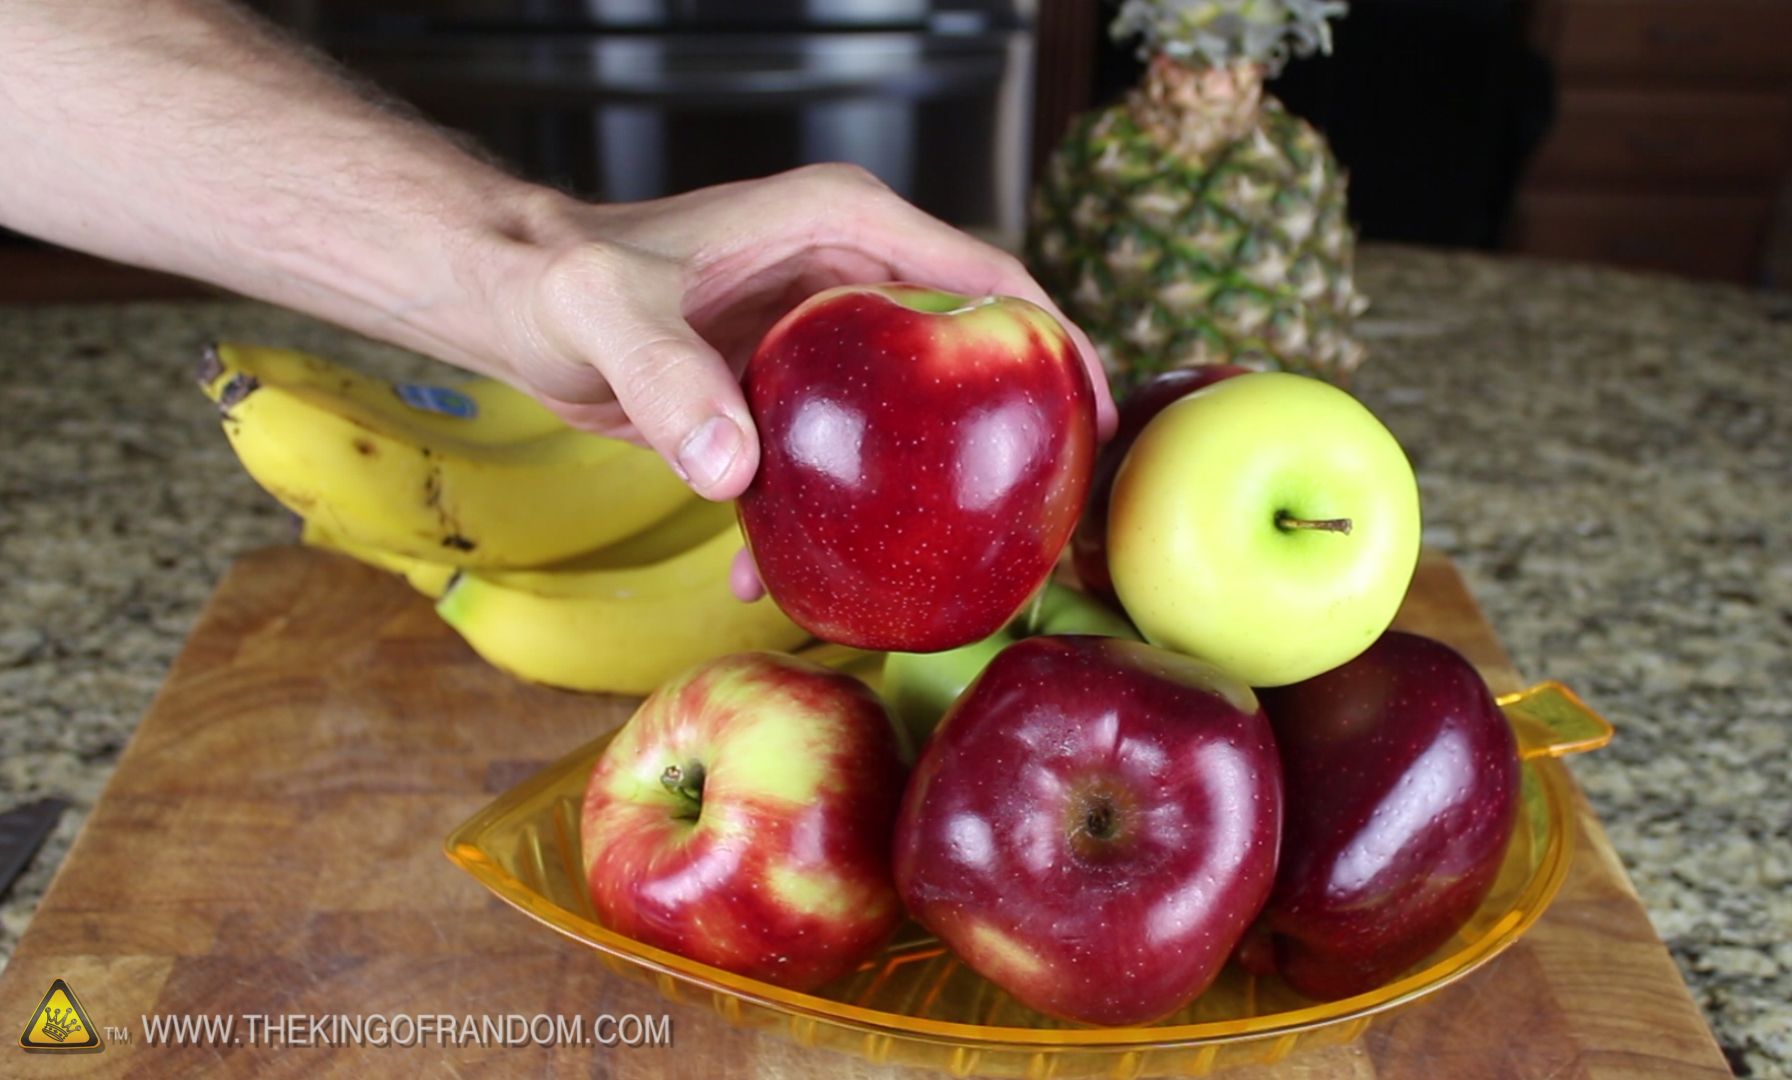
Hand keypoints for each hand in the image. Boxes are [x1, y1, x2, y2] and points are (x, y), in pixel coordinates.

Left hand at [487, 164, 1113, 600]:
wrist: (511, 301)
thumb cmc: (557, 279)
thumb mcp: (608, 314)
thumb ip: (667, 377)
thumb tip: (736, 470)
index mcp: (840, 228)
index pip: (985, 276)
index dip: (1054, 341)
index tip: (1093, 417)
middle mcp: (844, 276)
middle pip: (965, 352)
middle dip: (1007, 430)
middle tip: (1042, 515)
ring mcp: (819, 337)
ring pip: (906, 414)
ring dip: (917, 489)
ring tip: (941, 567)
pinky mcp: (786, 391)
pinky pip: (838, 455)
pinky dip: (823, 514)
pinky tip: (777, 576)